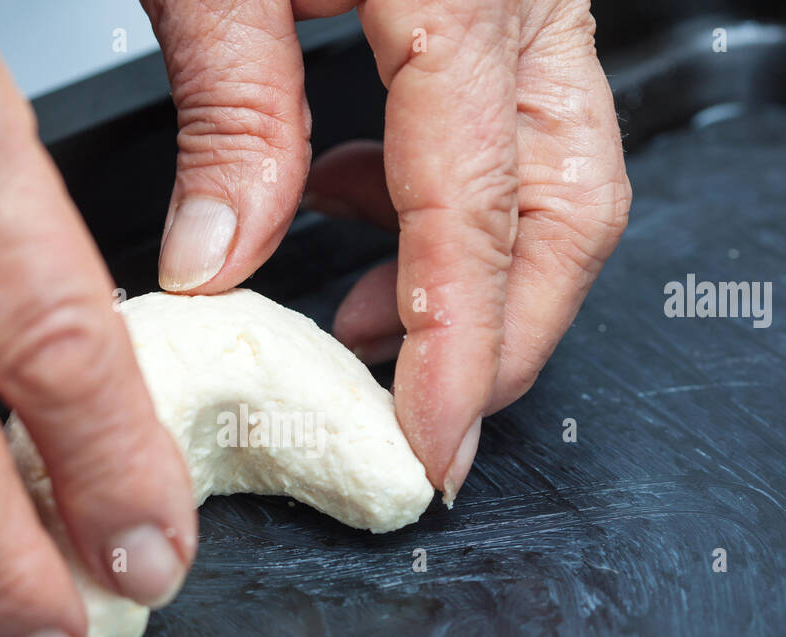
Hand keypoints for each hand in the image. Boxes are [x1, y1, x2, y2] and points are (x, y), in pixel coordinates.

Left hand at [143, 0, 630, 498]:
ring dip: (473, 280)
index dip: (458, 350)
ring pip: (559, 180)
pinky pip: (515, 129)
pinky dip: (445, 200)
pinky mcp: (507, 4)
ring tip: (359, 321)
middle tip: (427, 423)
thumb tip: (218, 260)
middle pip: (567, 214)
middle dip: (505, 342)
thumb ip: (233, 112)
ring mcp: (532, 2)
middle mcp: (528, 1)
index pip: (477, 212)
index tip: (428, 443)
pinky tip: (352, 202)